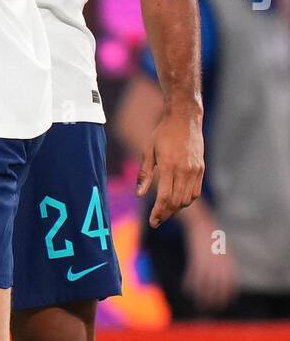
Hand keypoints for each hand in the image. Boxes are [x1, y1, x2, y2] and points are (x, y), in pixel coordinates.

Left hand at [137, 104, 204, 227]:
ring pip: (187, 199)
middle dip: (166, 214)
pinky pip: (195, 192)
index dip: (158, 212)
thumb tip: (139, 194)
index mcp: (169, 165)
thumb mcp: (147, 150)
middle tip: (156, 221)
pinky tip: (177, 201)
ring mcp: (195, 170)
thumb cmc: (162, 133)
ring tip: (165, 212)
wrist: (185, 119)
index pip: (165, 197)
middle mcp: (184, 170)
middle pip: (176, 201)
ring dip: (176, 209)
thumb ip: (144, 174)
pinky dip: (186, 200)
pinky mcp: (201, 169)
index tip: (152, 222)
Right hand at [181, 208, 237, 311]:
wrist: (201, 225)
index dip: (226, 296)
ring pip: (205, 283)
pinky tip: (187, 290)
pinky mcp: (196, 258)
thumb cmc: (212, 241)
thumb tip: (226, 285)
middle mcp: (220, 263)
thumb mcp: (223, 253)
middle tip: (208, 308)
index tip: (221, 305)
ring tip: (197, 303)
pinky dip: (190, 284)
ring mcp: (208, 261)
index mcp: (228, 262)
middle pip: (218, 287)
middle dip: (213, 300)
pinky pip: (193, 275)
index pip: (230, 284)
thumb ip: (225, 267)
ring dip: (200, 296)